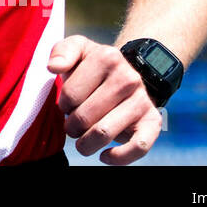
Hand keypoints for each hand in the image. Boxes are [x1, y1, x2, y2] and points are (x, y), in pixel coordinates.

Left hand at [48, 34, 162, 164]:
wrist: (127, 74)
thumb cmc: (92, 66)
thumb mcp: (76, 49)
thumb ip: (61, 52)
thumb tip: (54, 68)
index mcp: (107, 57)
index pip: (70, 95)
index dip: (63, 105)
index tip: (67, 105)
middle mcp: (128, 78)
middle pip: (85, 117)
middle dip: (72, 127)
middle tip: (72, 126)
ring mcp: (142, 100)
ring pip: (104, 133)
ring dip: (87, 144)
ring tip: (82, 141)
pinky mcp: (153, 121)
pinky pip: (138, 147)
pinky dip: (118, 157)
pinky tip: (104, 156)